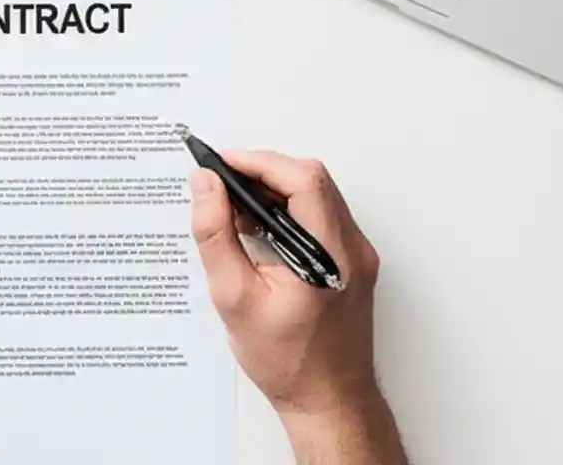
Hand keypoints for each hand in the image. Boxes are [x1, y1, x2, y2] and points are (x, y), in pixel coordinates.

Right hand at [190, 151, 404, 463]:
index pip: (301, 180)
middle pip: (311, 181)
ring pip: (317, 196)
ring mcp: (357, 255)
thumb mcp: (234, 297)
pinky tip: (260, 230)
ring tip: (236, 210)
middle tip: (224, 183)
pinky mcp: (352, 263)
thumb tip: (205, 188)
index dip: (258, 162)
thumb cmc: (288, 361)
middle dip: (263, 172)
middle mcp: (352, 249)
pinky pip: (321, 217)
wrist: (327, 399)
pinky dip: (288, 212)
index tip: (223, 163)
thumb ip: (216, 235)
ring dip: (275, 192)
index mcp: (328, 254)